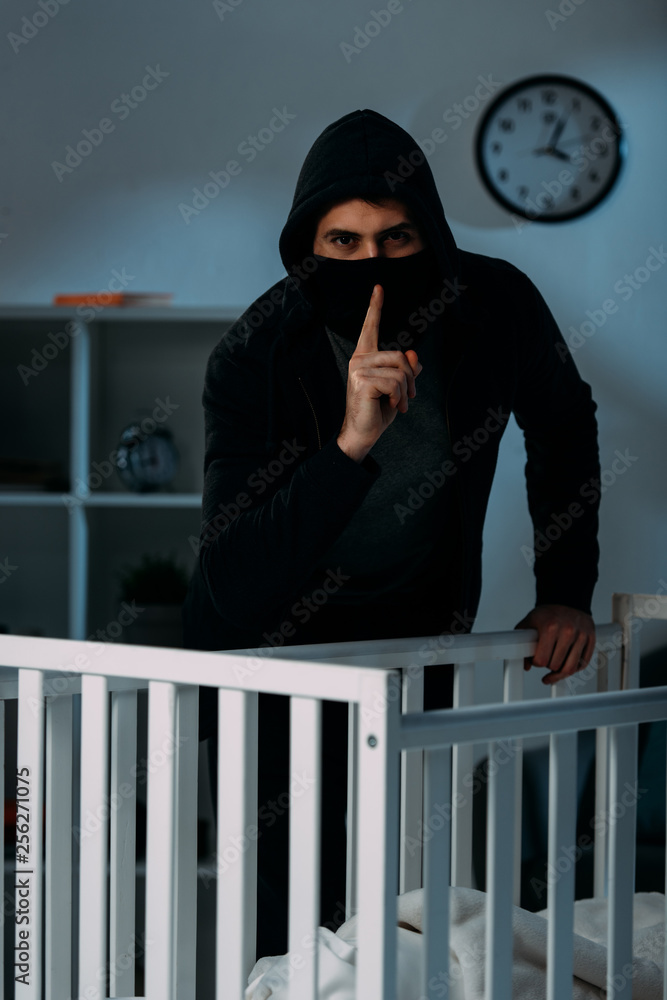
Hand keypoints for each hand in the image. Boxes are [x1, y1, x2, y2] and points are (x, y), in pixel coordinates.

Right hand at [336, 284, 422, 462]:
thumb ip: (406, 370)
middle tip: (409, 397)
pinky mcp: (361, 381)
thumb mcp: (398, 388)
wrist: (362, 434)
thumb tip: (413, 355)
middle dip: (410, 378)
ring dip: (406, 391)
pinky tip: (392, 406)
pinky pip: (395, 382)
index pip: (370, 328)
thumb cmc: (378, 411)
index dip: (375, 308)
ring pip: (399, 370)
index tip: (379, 288)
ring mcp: (358, 369)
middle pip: (399, 356)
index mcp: (365, 357)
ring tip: (399, 404)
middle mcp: (359, 359)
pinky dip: (400, 397)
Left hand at [514, 604, 595, 685]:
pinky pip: (583, 663)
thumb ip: (522, 643)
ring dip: (561, 671)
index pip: (542, 660)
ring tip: (555, 669)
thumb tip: (525, 666)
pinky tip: (566, 666)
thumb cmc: (547, 613)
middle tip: (546, 659)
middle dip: (548, 666)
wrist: (566, 599)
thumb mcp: (529, 623)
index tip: (536, 660)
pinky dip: (574, 668)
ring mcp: (580, 636)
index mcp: (550, 628)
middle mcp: (567, 632)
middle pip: (556, 665)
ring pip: (571, 668)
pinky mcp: (590, 639)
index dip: (536, 663)